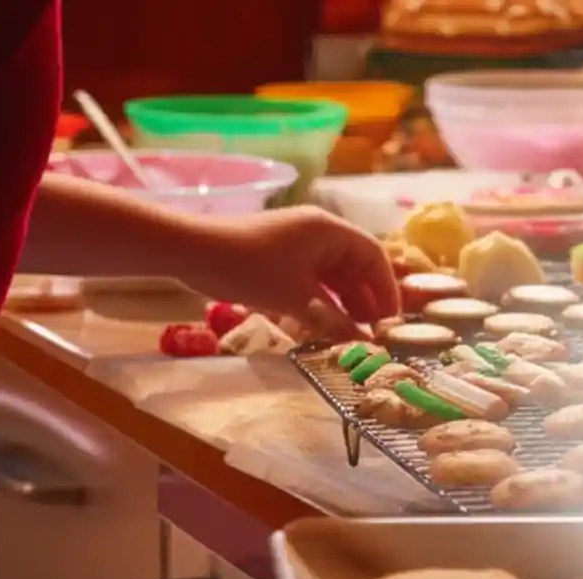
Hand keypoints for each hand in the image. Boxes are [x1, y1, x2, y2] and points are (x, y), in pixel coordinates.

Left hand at [182, 207, 398, 329]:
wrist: (190, 251)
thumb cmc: (249, 268)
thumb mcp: (296, 299)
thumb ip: (334, 322)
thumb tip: (365, 344)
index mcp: (330, 231)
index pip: (374, 257)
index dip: (386, 290)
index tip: (392, 321)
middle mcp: (319, 231)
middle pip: (356, 266)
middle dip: (366, 300)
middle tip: (373, 333)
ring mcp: (298, 242)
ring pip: (333, 274)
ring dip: (344, 302)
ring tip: (351, 333)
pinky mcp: (280, 254)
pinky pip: (312, 277)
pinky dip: (321, 299)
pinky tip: (321, 323)